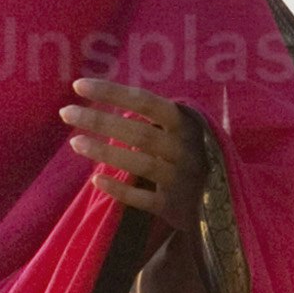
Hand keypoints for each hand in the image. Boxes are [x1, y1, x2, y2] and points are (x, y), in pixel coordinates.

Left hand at [62, 71, 208, 239]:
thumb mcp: (185, 129)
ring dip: (105, 153)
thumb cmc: (196, 153)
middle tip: (66, 112)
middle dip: (100, 121)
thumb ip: (158, 117)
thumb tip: (112, 100)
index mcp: (187, 123)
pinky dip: (120, 191)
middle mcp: (186, 150)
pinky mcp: (175, 207)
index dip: (112, 92)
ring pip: (140, 165)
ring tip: (75, 142)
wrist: (227, 198)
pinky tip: (96, 180)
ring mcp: (181, 180)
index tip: (79, 85)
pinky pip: (143, 199)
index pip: (146, 102)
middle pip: (139, 133)